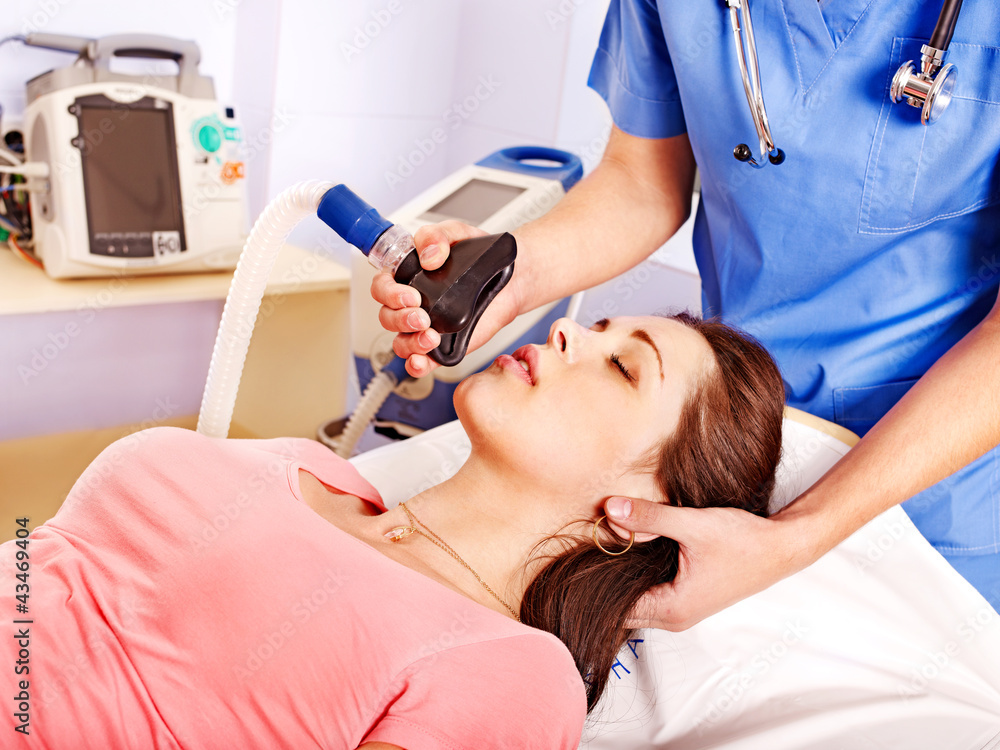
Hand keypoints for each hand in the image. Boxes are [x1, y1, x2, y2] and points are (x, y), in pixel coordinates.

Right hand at [370, 220, 522, 377]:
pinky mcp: (443, 346)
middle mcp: (412, 304)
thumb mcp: (457, 233)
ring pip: (400, 342)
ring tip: (431, 336)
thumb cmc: (479, 257)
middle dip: (401, 319)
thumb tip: (429, 256)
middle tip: (422, 315)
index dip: (389, 293)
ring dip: (410, 342)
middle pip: (387, 317)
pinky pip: (422, 361)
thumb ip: (436, 236)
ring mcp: (426, 327)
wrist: (509, 278)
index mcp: (407, 277)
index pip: (382, 287)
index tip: (411, 294)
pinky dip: (417, 365)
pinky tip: (422, 361)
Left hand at [603, 496, 810, 630]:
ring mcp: (680, 610)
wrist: (781, 547)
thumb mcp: (692, 524)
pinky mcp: (685, 598)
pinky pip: (649, 592)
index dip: (596, 583)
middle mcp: (673, 617)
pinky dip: (638, 572)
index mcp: (671, 609)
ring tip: (612, 541)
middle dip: (606, 578)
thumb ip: (649, 518)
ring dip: (623, 574)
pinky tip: (634, 546)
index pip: (614, 609)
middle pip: (621, 608)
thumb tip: (609, 509)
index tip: (583, 555)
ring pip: (635, 599)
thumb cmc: (743, 541)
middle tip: (595, 543)